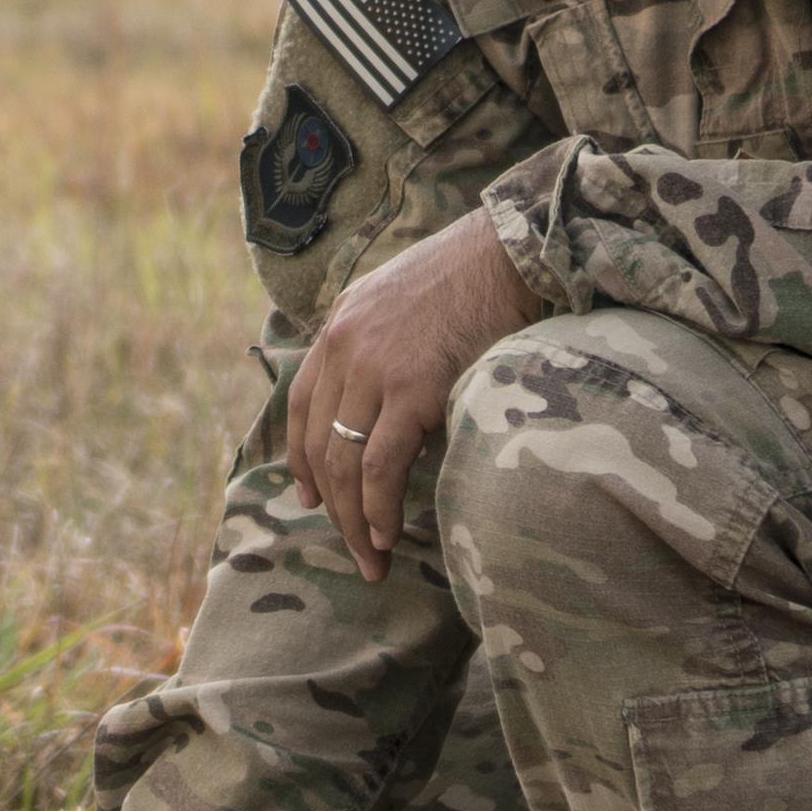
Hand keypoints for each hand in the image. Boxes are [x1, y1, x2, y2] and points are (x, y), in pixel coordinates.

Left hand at [291, 212, 540, 581]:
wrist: (510, 251)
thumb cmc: (474, 276)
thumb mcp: (403, 297)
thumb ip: (383, 342)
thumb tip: (391, 399)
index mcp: (339, 324)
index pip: (302, 405)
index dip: (301, 460)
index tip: (310, 499)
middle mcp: (344, 346)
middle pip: (318, 444)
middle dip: (331, 507)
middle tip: (354, 548)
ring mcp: (374, 368)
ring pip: (343, 464)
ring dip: (355, 522)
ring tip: (373, 559)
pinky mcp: (412, 389)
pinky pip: (380, 465)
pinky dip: (380, 508)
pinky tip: (389, 535)